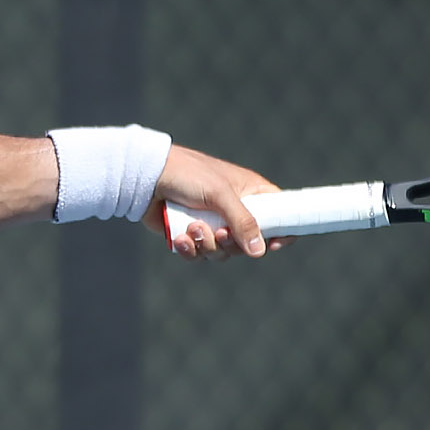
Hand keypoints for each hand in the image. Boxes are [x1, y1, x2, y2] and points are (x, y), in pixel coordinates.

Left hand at [148, 145, 291, 260]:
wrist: (147, 177)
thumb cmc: (188, 175)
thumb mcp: (220, 194)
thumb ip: (242, 221)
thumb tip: (260, 251)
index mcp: (250, 193)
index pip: (280, 214)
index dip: (282, 231)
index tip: (274, 244)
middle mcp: (234, 210)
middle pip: (248, 243)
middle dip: (231, 243)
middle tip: (219, 232)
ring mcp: (213, 223)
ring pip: (222, 252)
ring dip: (207, 245)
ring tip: (192, 227)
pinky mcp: (191, 235)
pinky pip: (199, 255)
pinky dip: (189, 250)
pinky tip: (179, 238)